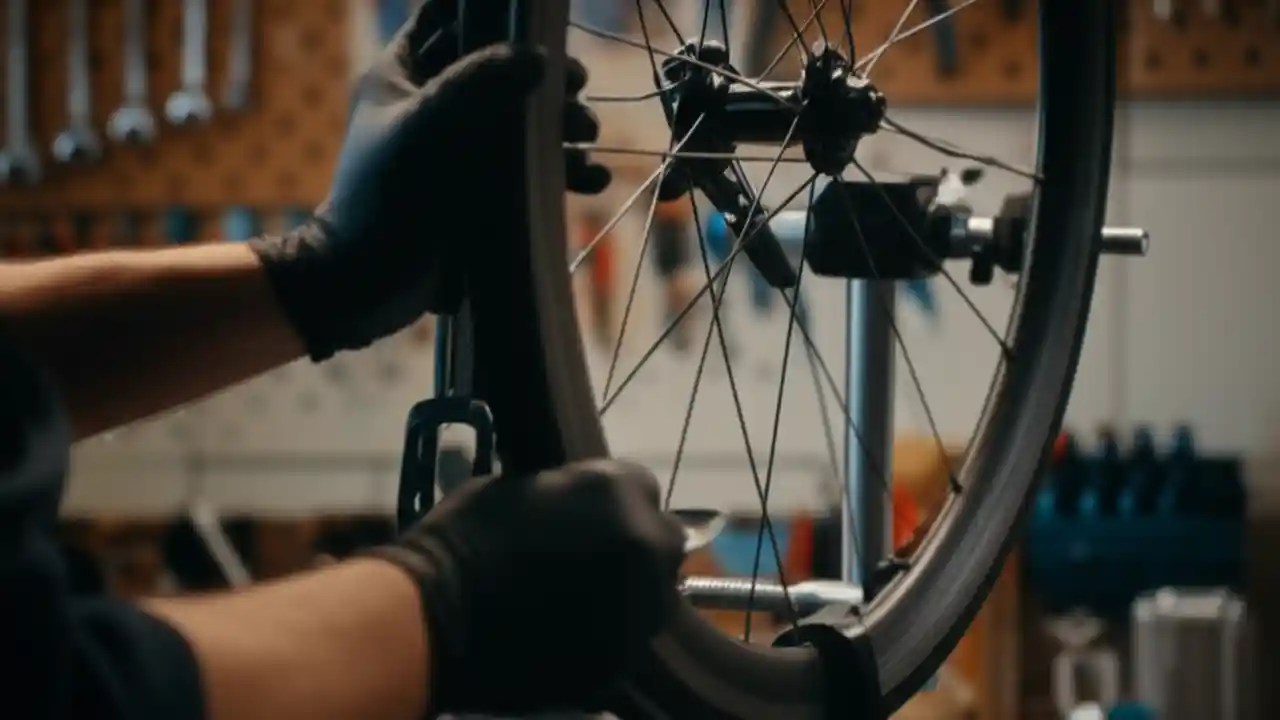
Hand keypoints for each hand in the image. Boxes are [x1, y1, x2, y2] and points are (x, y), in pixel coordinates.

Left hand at [250, 0, 608, 360]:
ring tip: (586, 135)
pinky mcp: (482, 193)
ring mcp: (460, 150)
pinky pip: (531, 169)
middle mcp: (433, 103)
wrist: (369, 283)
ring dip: (560, 124)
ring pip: (523, 121)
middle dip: (544, 76)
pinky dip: (562, 170)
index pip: (447, 17)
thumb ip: (479, 81)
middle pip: (500, 68)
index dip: (493, 12)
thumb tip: (538, 58)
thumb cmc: (386, 196)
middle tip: (576, 87)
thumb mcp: (427, 124)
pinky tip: (591, 178)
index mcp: (402, 73)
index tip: (537, 19)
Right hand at [370, 460, 684, 714]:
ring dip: (623, 593)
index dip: (611, 504)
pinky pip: (623, 641)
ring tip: (572, 602)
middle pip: (658, 541)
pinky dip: (602, 637)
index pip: (641, 488)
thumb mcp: (523, 487)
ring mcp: (638, 609)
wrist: (435, 615)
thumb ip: (570, 497)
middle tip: (584, 561)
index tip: (586, 518)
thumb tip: (584, 510)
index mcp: (620, 492)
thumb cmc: (464, 537)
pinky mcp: (619, 661)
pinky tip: (562, 635)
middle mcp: (644, 546)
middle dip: (628, 547)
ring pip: (648, 596)